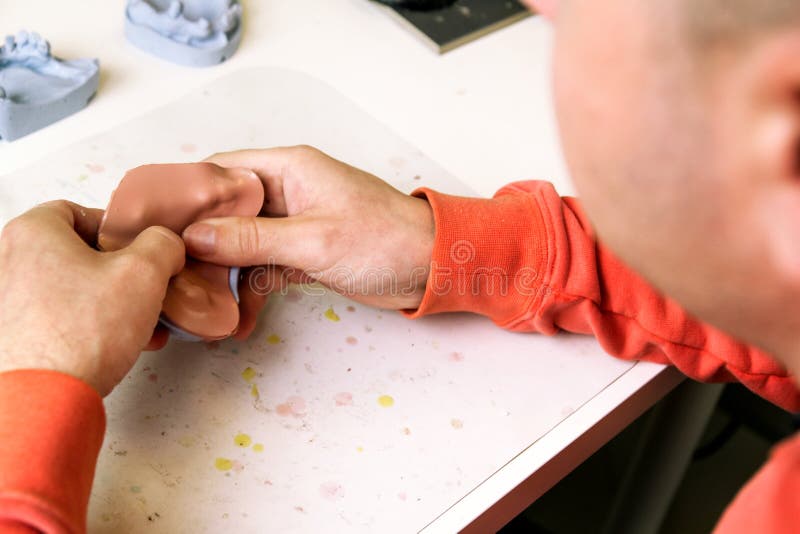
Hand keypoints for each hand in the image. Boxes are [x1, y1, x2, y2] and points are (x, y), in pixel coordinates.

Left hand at [0, 201, 184, 395]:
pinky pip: (60, 319)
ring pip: (73, 290)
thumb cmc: (85, 329)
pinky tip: (126, 347)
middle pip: (77, 254)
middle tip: (150, 290)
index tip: (142, 249)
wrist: (43, 400)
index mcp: (33, 232)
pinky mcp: (13, 337)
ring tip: (147, 326)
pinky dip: (92, 326)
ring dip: (113, 303)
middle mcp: (9, 262)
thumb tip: (165, 244)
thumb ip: (163, 244)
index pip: (77, 210)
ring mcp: (9, 303)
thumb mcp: (144, 272)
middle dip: (122, 273)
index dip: (116, 228)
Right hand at [182, 146, 434, 338]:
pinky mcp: (304, 253)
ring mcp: (294, 224)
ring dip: (224, 273)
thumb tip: (194, 236)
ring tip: (197, 305)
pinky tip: (238, 318)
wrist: (432, 267)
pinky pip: (264, 267)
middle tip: (166, 273)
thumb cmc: (382, 240)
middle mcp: (286, 192)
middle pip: (225, 211)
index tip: (151, 222)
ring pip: (241, 244)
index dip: (184, 194)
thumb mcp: (312, 239)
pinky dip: (251, 290)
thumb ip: (252, 238)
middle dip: (198, 243)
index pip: (219, 171)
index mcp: (287, 169)